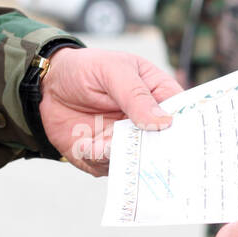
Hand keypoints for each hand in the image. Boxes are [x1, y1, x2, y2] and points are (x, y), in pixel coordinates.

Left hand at [39, 49, 181, 175]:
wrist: (47, 85)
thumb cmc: (86, 69)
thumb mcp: (113, 70)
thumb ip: (136, 95)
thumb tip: (164, 122)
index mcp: (157, 96)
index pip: (182, 115)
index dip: (188, 129)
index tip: (190, 140)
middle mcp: (145, 124)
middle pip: (163, 146)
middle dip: (158, 152)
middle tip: (149, 151)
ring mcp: (124, 142)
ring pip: (135, 161)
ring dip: (123, 156)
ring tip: (107, 145)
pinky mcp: (101, 157)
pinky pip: (106, 167)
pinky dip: (97, 158)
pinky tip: (85, 145)